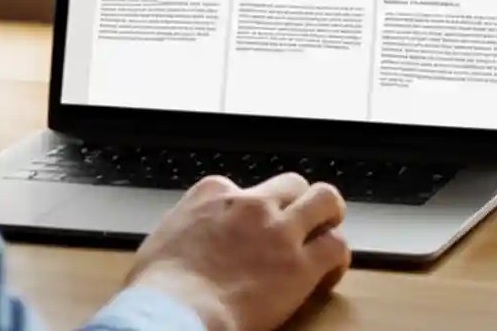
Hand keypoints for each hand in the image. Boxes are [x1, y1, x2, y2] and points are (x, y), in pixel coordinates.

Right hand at [126, 173, 350, 330]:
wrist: (175, 311)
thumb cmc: (159, 286)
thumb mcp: (163, 237)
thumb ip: (188, 226)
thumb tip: (192, 240)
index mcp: (213, 192)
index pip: (245, 188)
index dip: (252, 211)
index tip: (250, 231)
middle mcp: (251, 202)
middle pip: (292, 185)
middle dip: (298, 203)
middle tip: (300, 225)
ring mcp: (279, 230)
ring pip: (326, 200)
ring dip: (329, 216)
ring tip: (327, 235)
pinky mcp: (300, 264)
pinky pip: (336, 247)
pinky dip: (337, 259)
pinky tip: (328, 274)